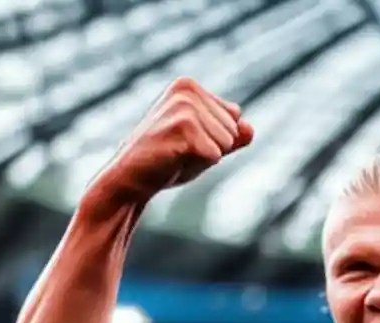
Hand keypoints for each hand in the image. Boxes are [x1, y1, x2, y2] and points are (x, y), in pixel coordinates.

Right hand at [90, 76, 253, 206]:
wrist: (129, 179)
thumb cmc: (166, 160)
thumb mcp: (203, 144)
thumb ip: (231, 136)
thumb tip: (250, 129)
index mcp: (189, 86)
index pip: (234, 116)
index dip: (214, 138)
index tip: (185, 141)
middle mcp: (187, 90)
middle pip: (233, 130)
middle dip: (212, 148)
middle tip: (178, 150)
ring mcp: (185, 108)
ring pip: (226, 143)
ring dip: (204, 157)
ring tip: (175, 154)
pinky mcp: (184, 129)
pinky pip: (215, 155)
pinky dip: (198, 165)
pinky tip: (172, 160)